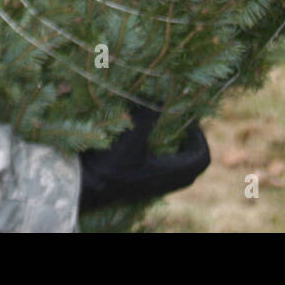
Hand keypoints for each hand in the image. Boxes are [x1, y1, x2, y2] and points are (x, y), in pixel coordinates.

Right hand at [78, 105, 210, 211]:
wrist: (82, 187)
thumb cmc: (108, 164)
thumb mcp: (130, 136)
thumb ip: (148, 116)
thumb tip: (161, 96)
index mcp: (168, 173)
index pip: (201, 158)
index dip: (200, 137)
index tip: (190, 119)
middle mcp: (164, 183)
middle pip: (192, 167)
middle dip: (191, 144)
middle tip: (182, 125)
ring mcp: (152, 188)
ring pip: (178, 172)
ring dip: (177, 151)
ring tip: (166, 131)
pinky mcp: (140, 187)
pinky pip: (164, 175)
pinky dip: (164, 158)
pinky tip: (147, 143)